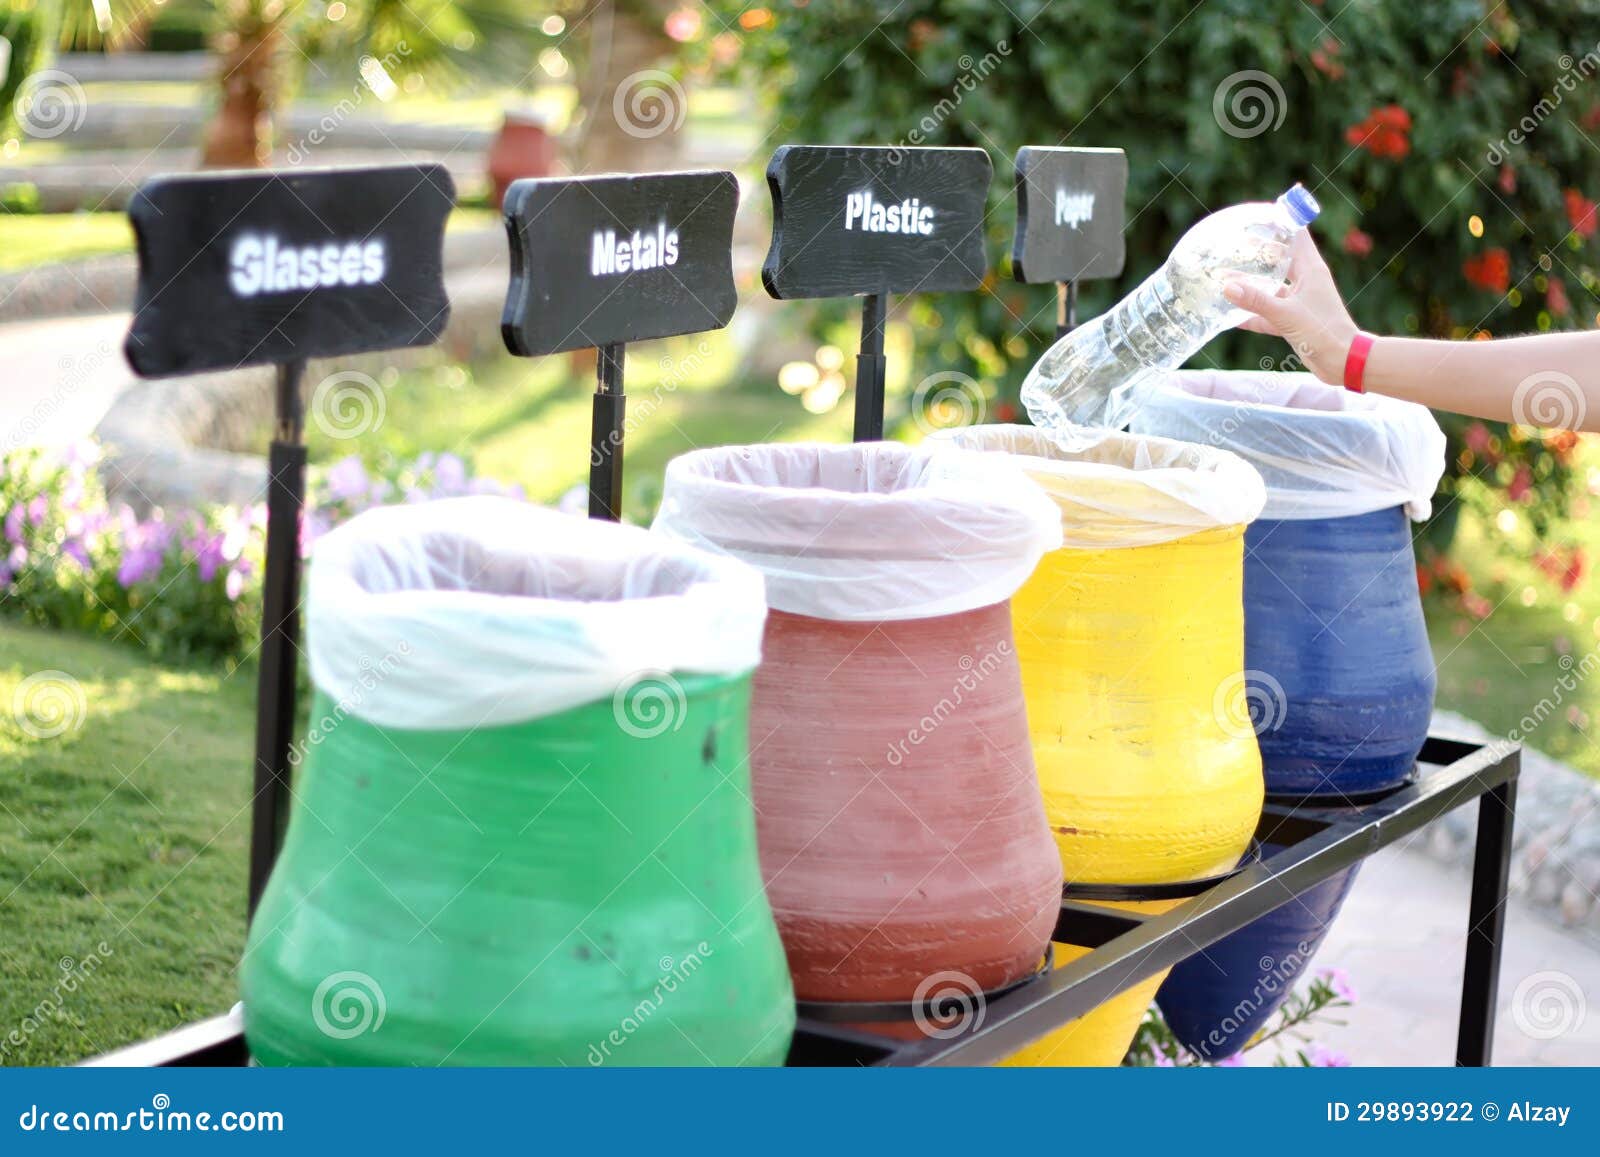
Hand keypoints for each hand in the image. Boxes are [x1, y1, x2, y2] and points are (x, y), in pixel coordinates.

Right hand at [1223, 230, 1359, 385]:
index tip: (1260, 212)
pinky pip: (1268, 311)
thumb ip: (1256, 301)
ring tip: (1227, 274)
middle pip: (1280, 257)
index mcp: (1311, 269)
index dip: (1281, 220)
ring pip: (1272, 284)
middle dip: (1259, 250)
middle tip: (1234, 242)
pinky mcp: (1294, 319)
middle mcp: (1306, 280)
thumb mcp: (1286, 314)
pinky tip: (1231, 315)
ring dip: (1253, 281)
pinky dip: (1252, 312)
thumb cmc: (1323, 332)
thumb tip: (1227, 287)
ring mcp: (1299, 300)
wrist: (1343, 362)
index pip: (1296, 234)